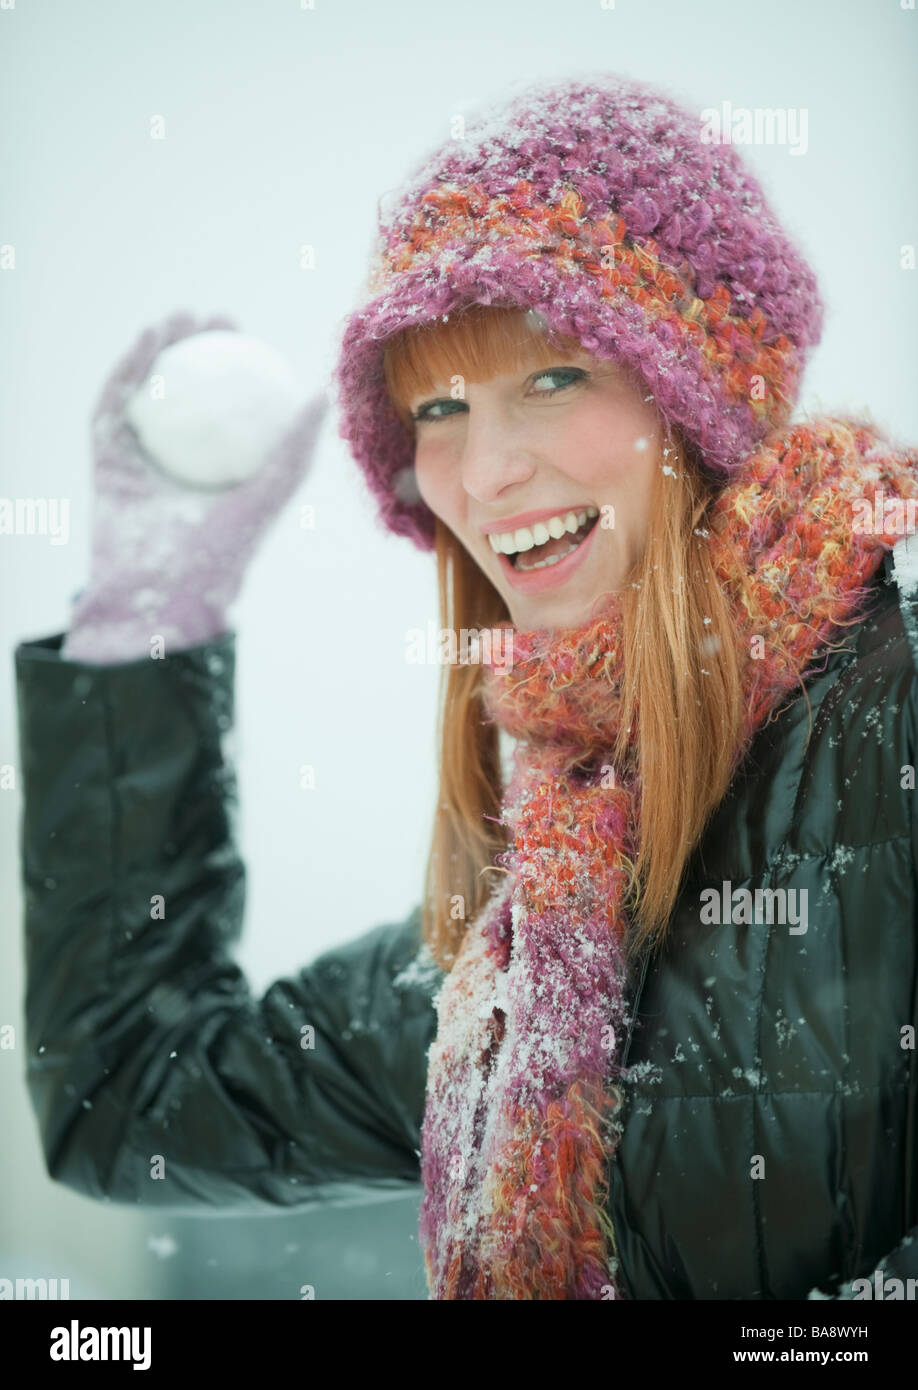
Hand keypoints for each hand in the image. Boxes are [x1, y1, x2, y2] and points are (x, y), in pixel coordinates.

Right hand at [62, 310, 327, 663]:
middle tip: (218, 320)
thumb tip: (321, 395)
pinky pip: (116, 405)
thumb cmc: (221, 554)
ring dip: (160, 348)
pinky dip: (130, 370)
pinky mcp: (105, 460)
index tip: (251, 338)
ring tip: (180, 318)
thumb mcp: (267, 495)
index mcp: (216, 472)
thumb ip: (293, 451)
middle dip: (199, 348)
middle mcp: (177, 462)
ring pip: (147, 391)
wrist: (162, 593)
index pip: (228, 410)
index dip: (239, 370)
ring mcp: (138, 460)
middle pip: (187, 394)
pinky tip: (149, 340)